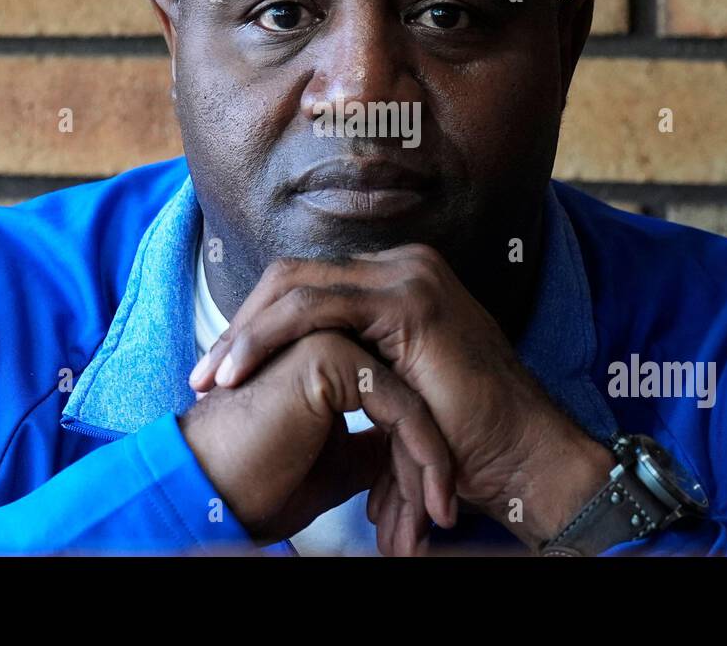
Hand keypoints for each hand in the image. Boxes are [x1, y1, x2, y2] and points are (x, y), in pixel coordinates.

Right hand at [181, 330, 457, 552]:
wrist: (213, 496)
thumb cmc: (262, 483)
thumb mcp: (339, 461)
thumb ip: (375, 441)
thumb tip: (411, 446)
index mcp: (333, 346)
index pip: (404, 391)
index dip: (423, 451)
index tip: (438, 507)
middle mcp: (333, 329)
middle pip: (412, 392)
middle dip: (434, 457)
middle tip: (445, 515)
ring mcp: (329, 331)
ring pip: (412, 399)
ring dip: (430, 462)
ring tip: (441, 517)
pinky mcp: (327, 351)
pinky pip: (399, 406)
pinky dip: (420, 457)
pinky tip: (429, 505)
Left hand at [190, 244, 611, 546]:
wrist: (524, 459)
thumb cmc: (467, 444)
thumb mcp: (395, 399)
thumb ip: (354, 379)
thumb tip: (302, 390)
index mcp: (400, 283)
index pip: (309, 285)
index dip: (260, 324)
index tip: (224, 369)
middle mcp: (404, 266)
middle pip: (294, 277)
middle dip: (241, 324)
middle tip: (202, 372)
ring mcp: (408, 276)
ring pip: (294, 286)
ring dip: (243, 332)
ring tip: (210, 377)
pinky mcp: (407, 301)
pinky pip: (314, 307)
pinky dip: (266, 337)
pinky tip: (238, 370)